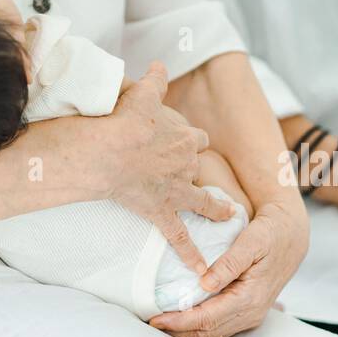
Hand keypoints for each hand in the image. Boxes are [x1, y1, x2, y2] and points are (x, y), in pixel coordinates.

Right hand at [99, 62, 241, 276]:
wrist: (110, 151)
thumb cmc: (124, 120)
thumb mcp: (142, 92)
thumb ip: (154, 79)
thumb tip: (159, 63)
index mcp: (183, 137)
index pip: (195, 137)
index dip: (190, 139)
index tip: (188, 140)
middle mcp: (185, 164)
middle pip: (198, 167)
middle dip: (196, 170)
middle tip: (192, 174)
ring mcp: (176, 190)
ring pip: (203, 201)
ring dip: (215, 209)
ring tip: (227, 215)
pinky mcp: (162, 212)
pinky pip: (180, 238)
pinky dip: (192, 256)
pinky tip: (203, 273)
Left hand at [148, 200, 307, 336]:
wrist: (290, 234)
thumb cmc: (271, 234)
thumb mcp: (251, 241)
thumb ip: (229, 263)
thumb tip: (205, 282)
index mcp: (250, 297)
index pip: (208, 318)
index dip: (180, 321)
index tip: (158, 318)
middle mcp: (251, 312)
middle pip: (208, 332)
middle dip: (178, 330)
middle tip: (152, 322)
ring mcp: (251, 314)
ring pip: (214, 333)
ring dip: (187, 331)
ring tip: (163, 322)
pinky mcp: (247, 310)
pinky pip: (220, 325)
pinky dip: (199, 325)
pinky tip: (183, 318)